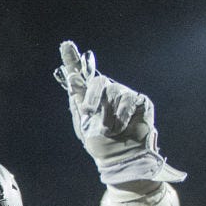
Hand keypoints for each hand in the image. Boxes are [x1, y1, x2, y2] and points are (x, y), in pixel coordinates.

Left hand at [53, 41, 183, 187]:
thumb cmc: (100, 144)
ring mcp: (124, 95)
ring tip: (110, 130)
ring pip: (113, 92)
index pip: (81, 74)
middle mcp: (107, 92)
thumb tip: (72, 76)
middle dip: (91, 97)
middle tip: (88, 112)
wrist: (120, 160)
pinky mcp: (140, 101)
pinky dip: (122, 115)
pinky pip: (129, 100)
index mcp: (89, 97)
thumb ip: (78, 100)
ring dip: (108, 114)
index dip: (72, 58)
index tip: (65, 45)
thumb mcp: (84, 124)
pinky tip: (121, 127)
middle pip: (98, 81)